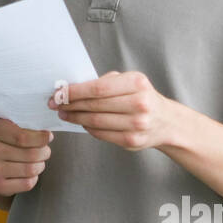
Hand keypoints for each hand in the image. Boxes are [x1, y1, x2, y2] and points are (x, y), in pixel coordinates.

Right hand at [0, 119, 52, 195]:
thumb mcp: (18, 129)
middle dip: (44, 153)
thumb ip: (32, 129)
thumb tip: (47, 136)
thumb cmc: (12, 143)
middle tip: (44, 152)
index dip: (41, 138)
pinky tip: (28, 174)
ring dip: (40, 166)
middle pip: (31, 154)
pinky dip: (33, 179)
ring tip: (37, 162)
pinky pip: (27, 183)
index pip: (23, 137)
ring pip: (31, 169)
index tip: (49, 137)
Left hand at [49, 70, 176, 149]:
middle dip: (71, 104)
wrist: (166, 122)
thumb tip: (72, 89)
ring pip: (95, 121)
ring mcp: (137, 125)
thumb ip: (105, 83)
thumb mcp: (129, 81)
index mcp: (137, 84)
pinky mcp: (132, 141)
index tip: (59, 92)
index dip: (75, 91)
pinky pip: (101, 134)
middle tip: (56, 103)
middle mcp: (139, 104)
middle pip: (95, 105)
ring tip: (65, 114)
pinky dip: (88, 128)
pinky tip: (82, 122)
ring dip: (75, 118)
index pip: (98, 88)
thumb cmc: (142, 97)